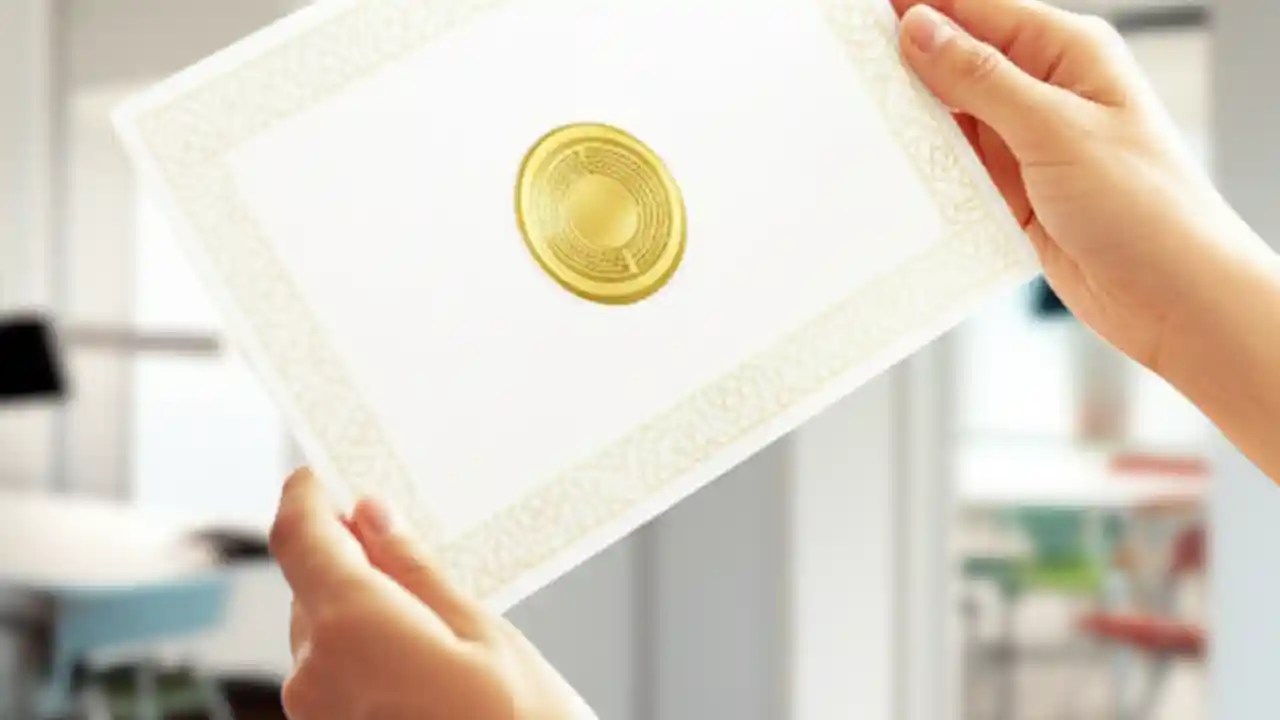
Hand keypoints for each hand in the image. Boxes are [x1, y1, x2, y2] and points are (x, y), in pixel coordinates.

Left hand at [270, 469, 594, 719]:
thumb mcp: (482, 632)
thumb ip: (414, 570)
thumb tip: (372, 516)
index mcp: (351, 628)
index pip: (300, 537)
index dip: (305, 496)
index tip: (317, 473)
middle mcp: (315, 672)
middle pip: (313, 585)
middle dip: (350, 559)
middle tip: (407, 544)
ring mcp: (316, 713)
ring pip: (323, 631)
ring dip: (360, 610)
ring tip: (434, 621)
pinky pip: (332, 673)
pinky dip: (363, 652)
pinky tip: (420, 661)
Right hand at [893, 0, 1270, 372]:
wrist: (1174, 298)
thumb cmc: (1148, 208)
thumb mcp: (1056, 129)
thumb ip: (982, 78)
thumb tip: (921, 27)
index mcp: (1068, 51)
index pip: (976, 9)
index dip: (917, 6)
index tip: (860, 14)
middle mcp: (1046, 89)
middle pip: (957, 60)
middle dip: (905, 64)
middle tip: (846, 70)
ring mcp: (1027, 141)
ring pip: (951, 116)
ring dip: (914, 121)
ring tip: (861, 121)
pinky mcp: (1013, 190)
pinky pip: (957, 167)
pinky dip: (929, 168)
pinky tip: (897, 168)